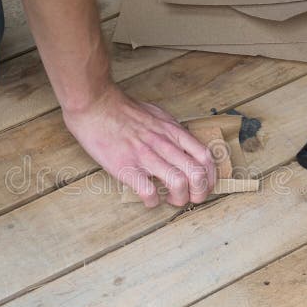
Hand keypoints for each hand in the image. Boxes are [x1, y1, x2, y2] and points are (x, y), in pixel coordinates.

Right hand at [63, 85, 216, 206]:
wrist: (95, 105)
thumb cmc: (122, 110)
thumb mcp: (157, 114)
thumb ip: (171, 130)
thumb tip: (182, 142)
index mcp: (172, 131)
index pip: (205, 156)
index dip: (211, 177)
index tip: (206, 186)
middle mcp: (163, 144)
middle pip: (197, 174)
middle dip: (200, 193)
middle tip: (191, 198)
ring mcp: (145, 156)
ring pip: (178, 184)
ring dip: (179, 199)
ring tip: (171, 200)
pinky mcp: (126, 167)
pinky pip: (148, 192)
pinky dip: (152, 202)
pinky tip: (149, 199)